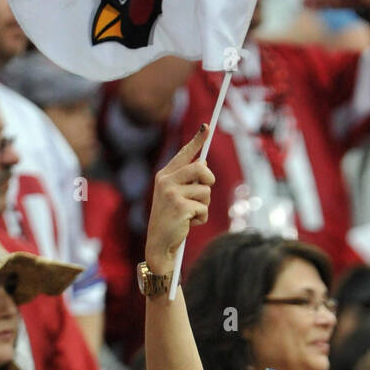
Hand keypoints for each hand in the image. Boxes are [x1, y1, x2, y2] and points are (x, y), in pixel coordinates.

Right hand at [145, 125, 214, 266]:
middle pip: (201, 169)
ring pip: (205, 191)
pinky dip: (201, 218)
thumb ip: (188, 180)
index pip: (184, 154)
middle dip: (208, 181)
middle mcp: (166, 180)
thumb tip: (204, 163)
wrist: (160, 243)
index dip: (197, 140)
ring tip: (191, 214)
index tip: (206, 126)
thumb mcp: (176, 196)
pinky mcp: (180, 206)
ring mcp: (171, 193)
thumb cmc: (172, 219)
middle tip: (203, 192)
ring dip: (204, 205)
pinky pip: (203, 208)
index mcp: (164, 175)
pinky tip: (189, 223)